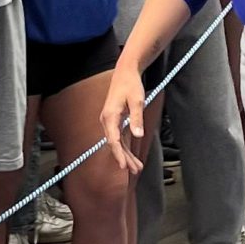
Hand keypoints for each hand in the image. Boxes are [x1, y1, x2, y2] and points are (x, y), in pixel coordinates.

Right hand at [101, 59, 149, 175]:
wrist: (125, 73)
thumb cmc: (130, 85)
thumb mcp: (137, 100)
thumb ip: (137, 118)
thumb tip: (138, 135)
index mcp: (110, 116)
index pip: (113, 140)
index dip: (119, 154)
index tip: (124, 166)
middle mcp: (107, 120)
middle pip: (115, 144)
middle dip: (124, 158)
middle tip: (135, 170)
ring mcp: (110, 121)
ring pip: (117, 142)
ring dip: (126, 155)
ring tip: (137, 167)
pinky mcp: (115, 121)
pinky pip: (119, 137)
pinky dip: (126, 147)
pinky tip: (132, 157)